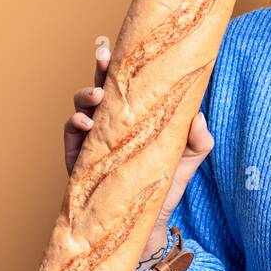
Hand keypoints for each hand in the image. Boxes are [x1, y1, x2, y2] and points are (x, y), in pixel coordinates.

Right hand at [62, 45, 214, 255]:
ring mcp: (93, 137)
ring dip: (85, 95)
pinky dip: (75, 123)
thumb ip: (198, 139)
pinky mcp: (78, 157)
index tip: (126, 47)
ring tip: (96, 97)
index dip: (125, 64)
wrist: (148, 222)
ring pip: (81, 105)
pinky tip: (86, 123)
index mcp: (135, 114)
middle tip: (103, 58)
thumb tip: (198, 116)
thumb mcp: (189, 159)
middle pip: (101, 86)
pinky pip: (71, 133)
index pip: (128, 84)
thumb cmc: (166, 184)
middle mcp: (111, 121)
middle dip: (99, 69)